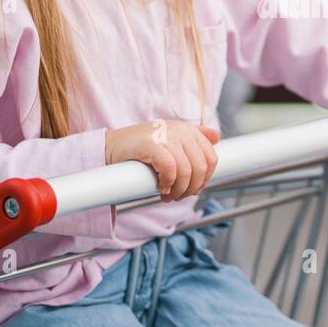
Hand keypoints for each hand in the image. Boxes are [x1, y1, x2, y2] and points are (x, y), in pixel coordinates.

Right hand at [105, 119, 220, 201]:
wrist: (110, 146)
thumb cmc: (140, 147)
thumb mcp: (170, 139)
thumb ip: (194, 137)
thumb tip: (217, 136)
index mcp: (188, 130)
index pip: (211, 158)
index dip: (205, 179)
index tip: (193, 190)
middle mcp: (180, 130)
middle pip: (200, 167)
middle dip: (192, 188)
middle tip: (178, 196)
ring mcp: (166, 136)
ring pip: (187, 171)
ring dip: (179, 190)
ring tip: (168, 196)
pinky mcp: (152, 144)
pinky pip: (170, 169)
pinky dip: (168, 184)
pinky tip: (161, 189)